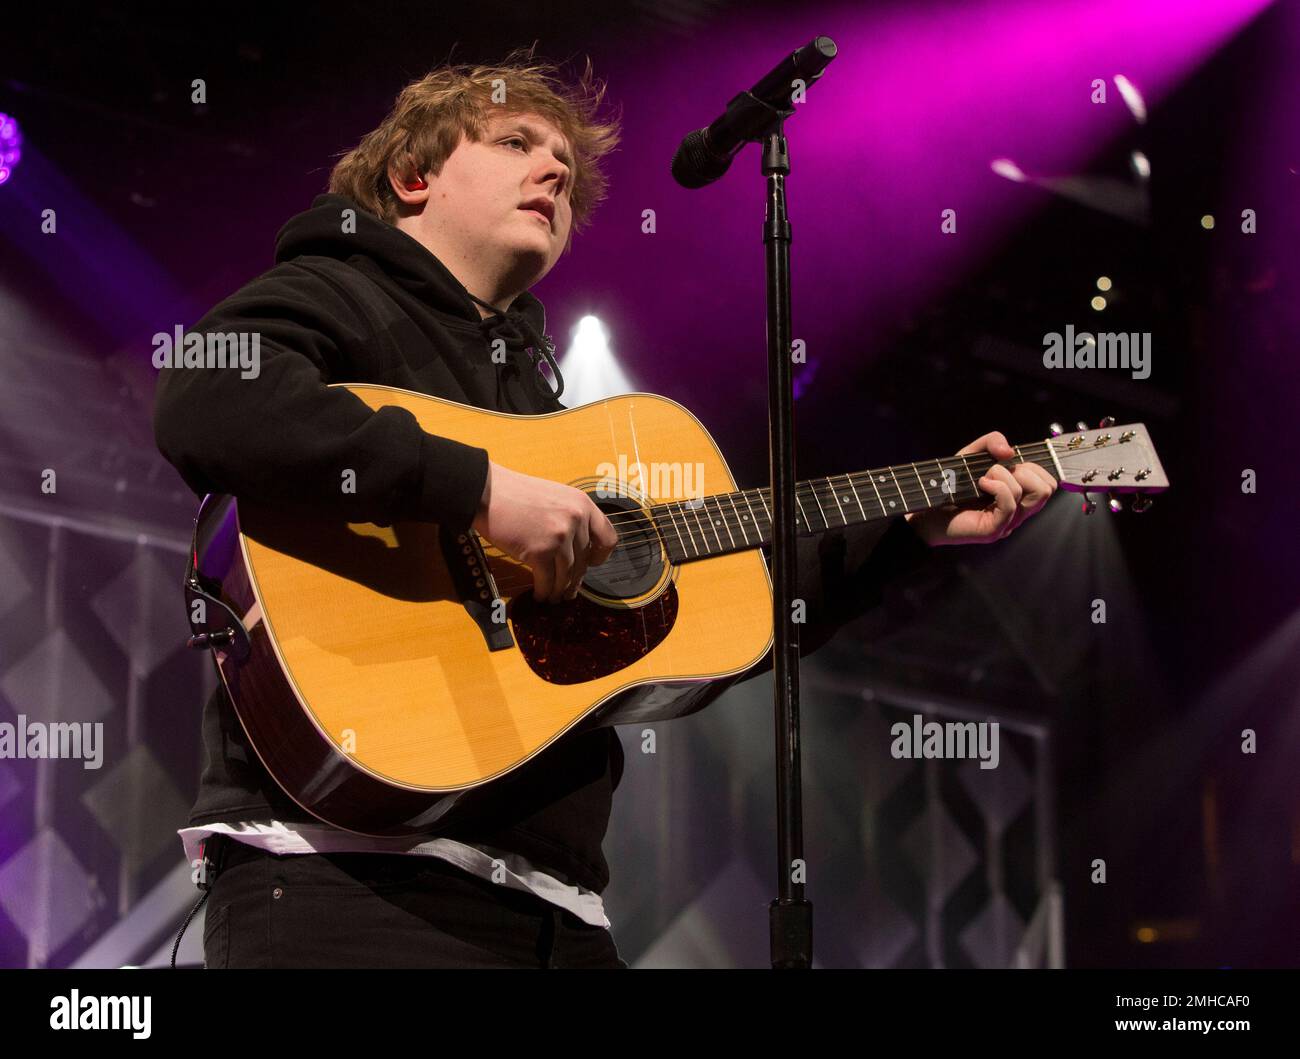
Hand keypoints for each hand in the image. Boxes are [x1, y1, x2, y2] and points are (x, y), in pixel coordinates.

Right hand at [470, 461, 618, 602]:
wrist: (486, 491)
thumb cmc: (514, 494)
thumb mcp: (554, 497)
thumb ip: (569, 517)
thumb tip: (574, 548)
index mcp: (582, 504)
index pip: (608, 537)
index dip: (601, 556)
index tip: (592, 564)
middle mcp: (576, 520)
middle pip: (584, 561)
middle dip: (575, 580)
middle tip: (568, 590)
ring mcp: (559, 537)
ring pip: (566, 575)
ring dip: (559, 590)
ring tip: (552, 597)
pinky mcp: (539, 552)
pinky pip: (547, 581)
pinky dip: (543, 591)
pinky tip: (539, 595)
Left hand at [904, 431, 1056, 546]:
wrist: (924, 510)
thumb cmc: (948, 485)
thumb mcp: (971, 455)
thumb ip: (991, 442)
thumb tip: (1009, 451)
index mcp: (1017, 496)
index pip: (1048, 481)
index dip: (1033, 465)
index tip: (1006, 463)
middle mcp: (1017, 511)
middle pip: (1047, 488)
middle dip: (1026, 469)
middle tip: (995, 471)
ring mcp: (1008, 522)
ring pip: (1035, 494)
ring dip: (1007, 475)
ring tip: (983, 478)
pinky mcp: (995, 530)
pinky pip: (1011, 504)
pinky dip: (997, 486)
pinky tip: (980, 484)